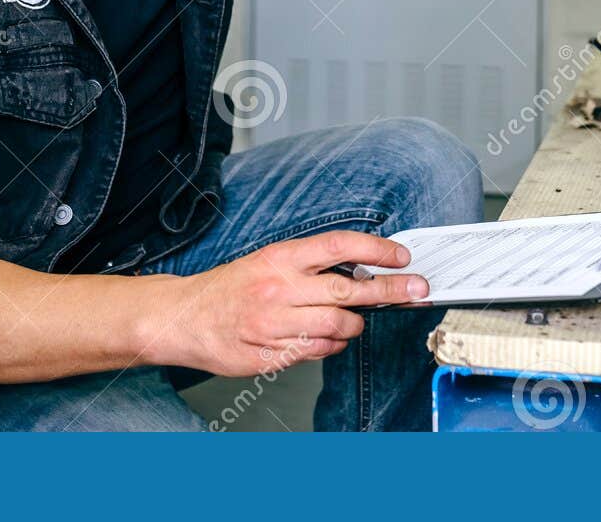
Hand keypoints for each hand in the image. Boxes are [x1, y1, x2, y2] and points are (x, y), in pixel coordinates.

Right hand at [165, 230, 427, 376]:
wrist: (184, 317)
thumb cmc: (229, 288)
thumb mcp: (267, 261)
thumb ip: (308, 266)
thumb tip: (358, 268)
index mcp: (280, 258)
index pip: (338, 245)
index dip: (375, 248)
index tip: (400, 255)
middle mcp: (279, 289)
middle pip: (348, 289)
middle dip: (389, 289)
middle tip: (416, 289)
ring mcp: (274, 324)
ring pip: (337, 326)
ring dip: (355, 326)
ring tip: (357, 322)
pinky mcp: (269, 355)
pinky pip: (316, 352)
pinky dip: (331, 347)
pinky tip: (329, 341)